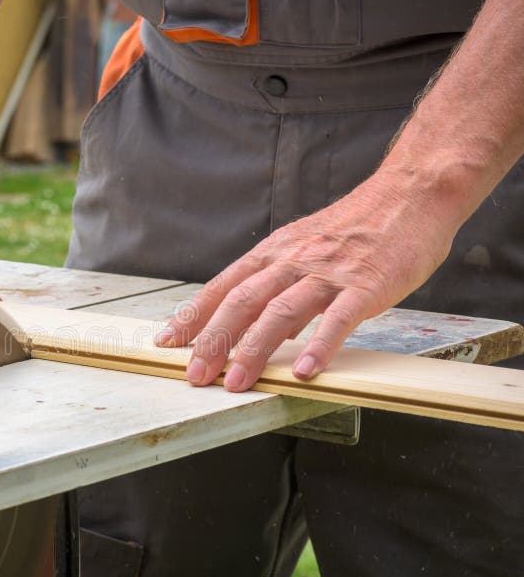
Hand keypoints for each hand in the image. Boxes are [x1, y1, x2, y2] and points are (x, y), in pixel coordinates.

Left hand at [155, 172, 458, 390]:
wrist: (410, 194)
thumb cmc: (355, 228)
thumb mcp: (304, 249)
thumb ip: (280, 287)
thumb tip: (261, 329)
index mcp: (274, 253)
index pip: (222, 287)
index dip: (193, 316)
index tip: (167, 342)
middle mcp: (292, 260)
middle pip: (242, 302)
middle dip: (214, 341)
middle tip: (196, 376)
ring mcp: (328, 272)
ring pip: (280, 312)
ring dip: (253, 350)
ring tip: (236, 383)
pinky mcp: (366, 284)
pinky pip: (338, 318)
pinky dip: (319, 345)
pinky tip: (304, 372)